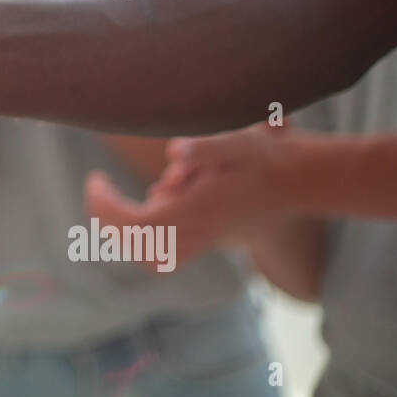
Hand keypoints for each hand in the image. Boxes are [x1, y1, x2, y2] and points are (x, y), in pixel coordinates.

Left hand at [84, 124, 306, 268]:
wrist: (301, 181)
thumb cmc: (266, 157)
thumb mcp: (239, 142)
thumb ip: (206, 148)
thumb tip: (174, 153)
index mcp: (196, 213)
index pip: (136, 223)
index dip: (107, 206)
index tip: (94, 180)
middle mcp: (198, 234)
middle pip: (137, 244)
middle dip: (109, 218)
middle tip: (98, 187)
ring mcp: (205, 241)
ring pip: (152, 254)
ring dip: (127, 230)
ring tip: (112, 196)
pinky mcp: (211, 240)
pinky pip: (168, 253)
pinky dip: (147, 237)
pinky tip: (151, 203)